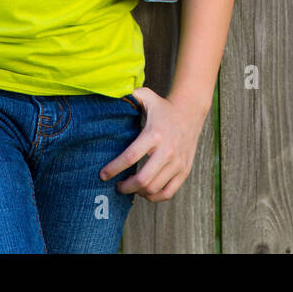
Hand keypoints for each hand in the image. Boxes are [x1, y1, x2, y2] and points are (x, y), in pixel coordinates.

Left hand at [100, 86, 206, 201]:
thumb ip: (129, 95)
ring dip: (138, 192)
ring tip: (129, 187)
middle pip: (142, 179)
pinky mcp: (184, 170)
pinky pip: (168, 192)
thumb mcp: (146, 97)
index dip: (114, 168)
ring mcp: (177, 163)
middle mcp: (167, 151)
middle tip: (116, 185)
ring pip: (154, 189)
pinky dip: (154, 197)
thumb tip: (110, 94)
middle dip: (125, 186)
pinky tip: (145, 191)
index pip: (131, 157)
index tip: (103, 175)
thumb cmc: (162, 107)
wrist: (190, 112)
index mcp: (154, 134)